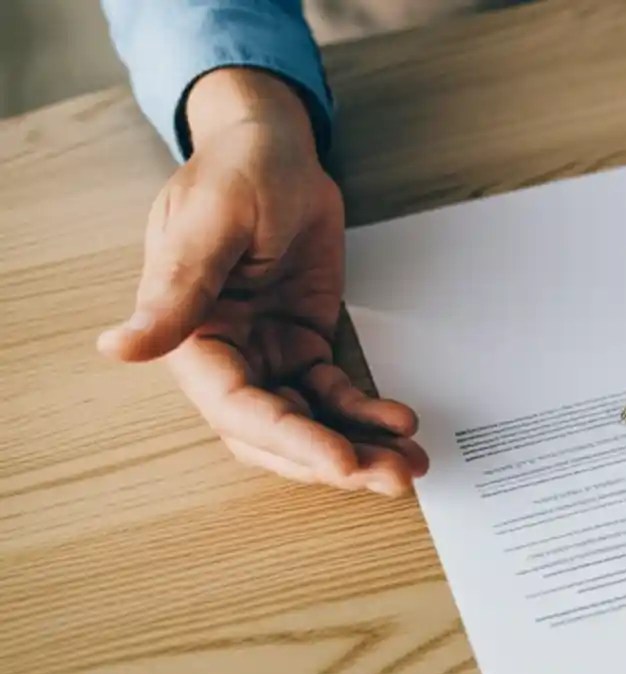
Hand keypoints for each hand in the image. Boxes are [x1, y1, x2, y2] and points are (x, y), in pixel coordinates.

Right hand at [98, 69, 427, 495]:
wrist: (278, 147)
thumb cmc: (237, 171)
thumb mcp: (210, 224)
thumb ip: (178, 291)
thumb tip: (121, 348)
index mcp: (191, 336)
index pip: (237, 408)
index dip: (289, 440)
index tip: (339, 461)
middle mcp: (228, 356)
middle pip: (276, 432)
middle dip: (333, 460)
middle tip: (390, 477)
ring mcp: (268, 355)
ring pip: (310, 423)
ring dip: (358, 449)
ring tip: (407, 466)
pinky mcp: (304, 345)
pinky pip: (335, 392)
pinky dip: (367, 413)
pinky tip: (400, 423)